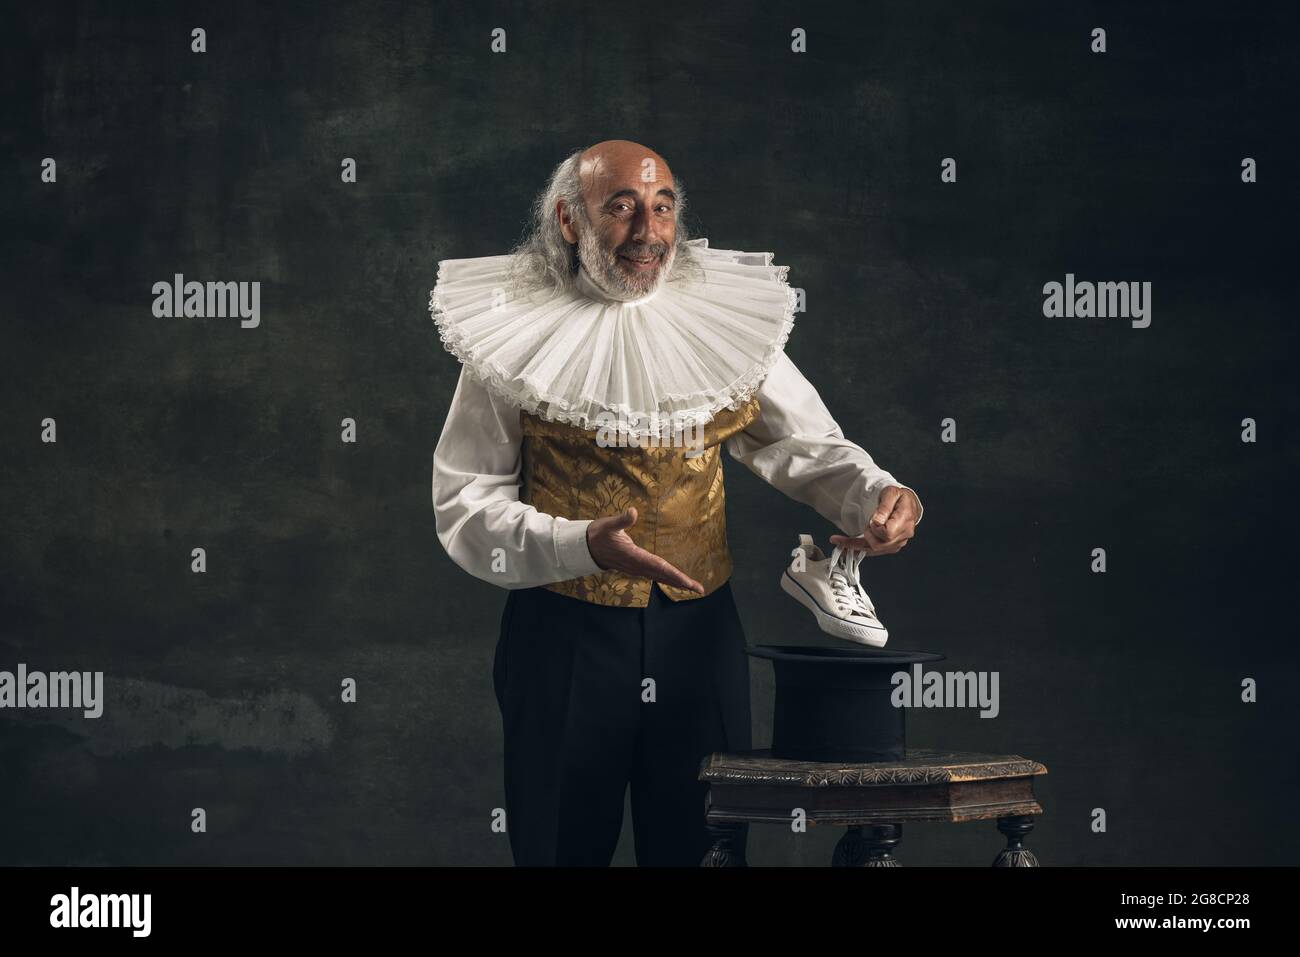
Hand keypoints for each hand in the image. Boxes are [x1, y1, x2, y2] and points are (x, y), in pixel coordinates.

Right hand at [585, 506, 704, 594]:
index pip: (658, 567)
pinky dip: (666, 578)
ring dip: (675, 582)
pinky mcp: (635, 567)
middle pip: (662, 575)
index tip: (687, 581)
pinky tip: (673, 580)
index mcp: (634, 556)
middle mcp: (637, 566)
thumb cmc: (598, 534)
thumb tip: (633, 512)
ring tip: (691, 587)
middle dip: (680, 582)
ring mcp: (636, 568)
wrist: (585, 548)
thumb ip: (621, 520)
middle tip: (698, 589)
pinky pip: (654, 575)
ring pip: (659, 577)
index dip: (674, 574)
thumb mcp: (608, 525)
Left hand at [829, 486, 919, 555]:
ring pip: (872, 550)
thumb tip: (877, 521)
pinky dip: (856, 548)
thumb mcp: (891, 494)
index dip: (876, 528)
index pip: (887, 533)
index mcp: (904, 522)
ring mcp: (896, 543)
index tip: (872, 520)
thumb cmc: (900, 498)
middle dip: (867, 535)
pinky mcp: (889, 547)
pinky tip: (844, 546)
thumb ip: (884, 507)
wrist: (907, 504)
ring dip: (854, 545)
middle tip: (866, 523)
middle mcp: (902, 536)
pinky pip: (871, 551)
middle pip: (878, 545)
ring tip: (838, 540)